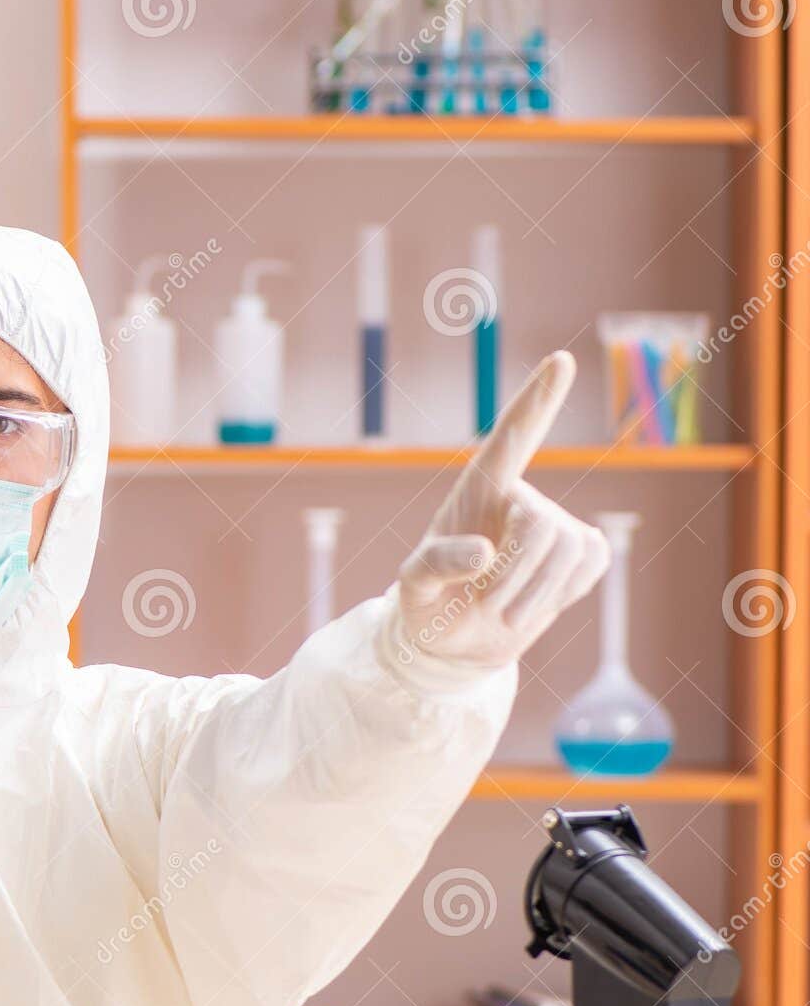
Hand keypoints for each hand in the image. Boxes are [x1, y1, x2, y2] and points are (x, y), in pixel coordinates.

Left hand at [394, 352, 610, 670]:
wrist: (455, 644)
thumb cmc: (428, 604)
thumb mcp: (413, 587)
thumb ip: (435, 565)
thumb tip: (484, 552)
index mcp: (477, 491)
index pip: (510, 439)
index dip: (536, 401)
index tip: (560, 362)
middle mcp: (520, 497)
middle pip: (539, 524)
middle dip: (513, 575)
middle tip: (485, 602)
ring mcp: (554, 522)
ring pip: (568, 548)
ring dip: (533, 593)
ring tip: (502, 608)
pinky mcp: (580, 551)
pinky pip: (592, 562)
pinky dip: (560, 593)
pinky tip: (536, 600)